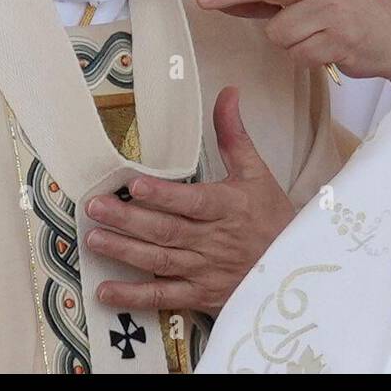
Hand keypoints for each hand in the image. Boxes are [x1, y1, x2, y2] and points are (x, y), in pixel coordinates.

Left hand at [86, 87, 294, 315]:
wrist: (295, 269)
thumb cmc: (272, 217)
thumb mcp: (257, 173)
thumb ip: (234, 134)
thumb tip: (227, 93)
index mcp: (229, 207)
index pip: (193, 201)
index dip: (165, 196)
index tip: (137, 186)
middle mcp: (214, 240)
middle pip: (166, 230)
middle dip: (128, 220)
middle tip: (96, 207)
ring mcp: (206, 271)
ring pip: (160, 261)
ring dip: (125, 251)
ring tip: (94, 239)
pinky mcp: (201, 295)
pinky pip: (164, 297)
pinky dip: (135, 297)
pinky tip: (106, 291)